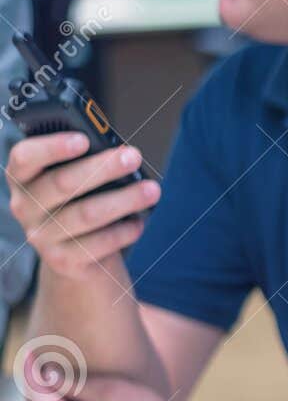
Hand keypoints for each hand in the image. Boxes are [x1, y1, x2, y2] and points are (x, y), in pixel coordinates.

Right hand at [5, 133, 159, 278]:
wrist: (75, 256)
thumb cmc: (79, 202)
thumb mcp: (74, 179)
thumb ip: (84, 162)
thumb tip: (119, 152)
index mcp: (23, 177)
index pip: (25, 157)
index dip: (52, 147)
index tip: (84, 139)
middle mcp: (25, 206)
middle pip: (63, 183)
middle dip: (103, 168)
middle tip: (134, 156)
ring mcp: (41, 236)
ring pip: (87, 214)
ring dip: (124, 199)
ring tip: (152, 189)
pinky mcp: (62, 261)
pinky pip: (99, 243)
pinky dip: (124, 230)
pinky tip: (139, 222)